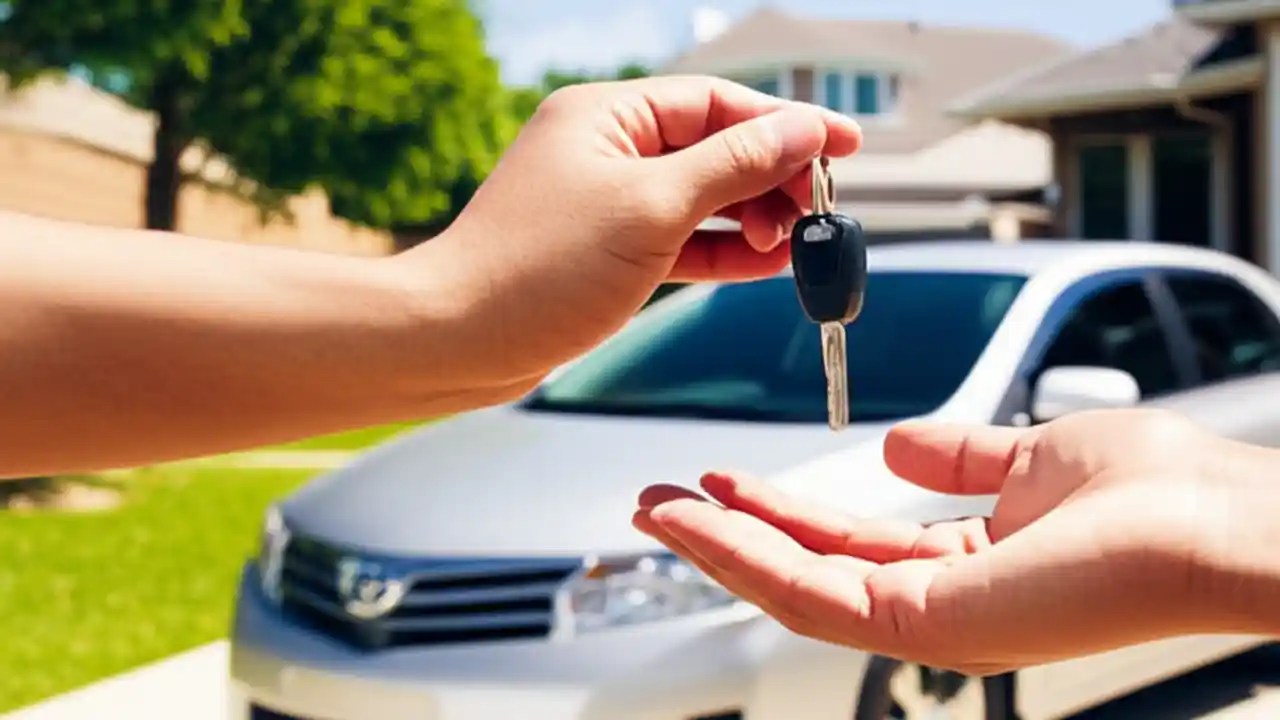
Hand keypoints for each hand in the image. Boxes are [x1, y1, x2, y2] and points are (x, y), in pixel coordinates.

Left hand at [408, 75, 860, 386]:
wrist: (460, 340)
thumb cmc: (541, 269)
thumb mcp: (652, 208)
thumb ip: (734, 166)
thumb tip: (802, 130)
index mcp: (608, 115)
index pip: (716, 103)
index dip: (785, 124)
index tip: (845, 146)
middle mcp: (606, 150)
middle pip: (713, 149)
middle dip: (771, 178)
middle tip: (818, 213)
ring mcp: (606, 204)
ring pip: (701, 199)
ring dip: (752, 220)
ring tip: (796, 244)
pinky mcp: (607, 253)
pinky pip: (681, 242)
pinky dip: (723, 253)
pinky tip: (768, 265)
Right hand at [634, 409, 1279, 674]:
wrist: (1221, 525)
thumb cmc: (1160, 496)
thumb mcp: (1032, 456)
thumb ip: (960, 456)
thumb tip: (898, 444)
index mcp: (967, 561)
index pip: (849, 539)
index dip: (781, 508)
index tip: (726, 478)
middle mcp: (940, 599)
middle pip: (809, 568)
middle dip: (730, 534)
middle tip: (663, 502)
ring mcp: (931, 621)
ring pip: (794, 589)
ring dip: (720, 548)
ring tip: (659, 511)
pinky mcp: (928, 626)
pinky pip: (815, 594)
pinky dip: (749, 557)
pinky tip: (705, 524)